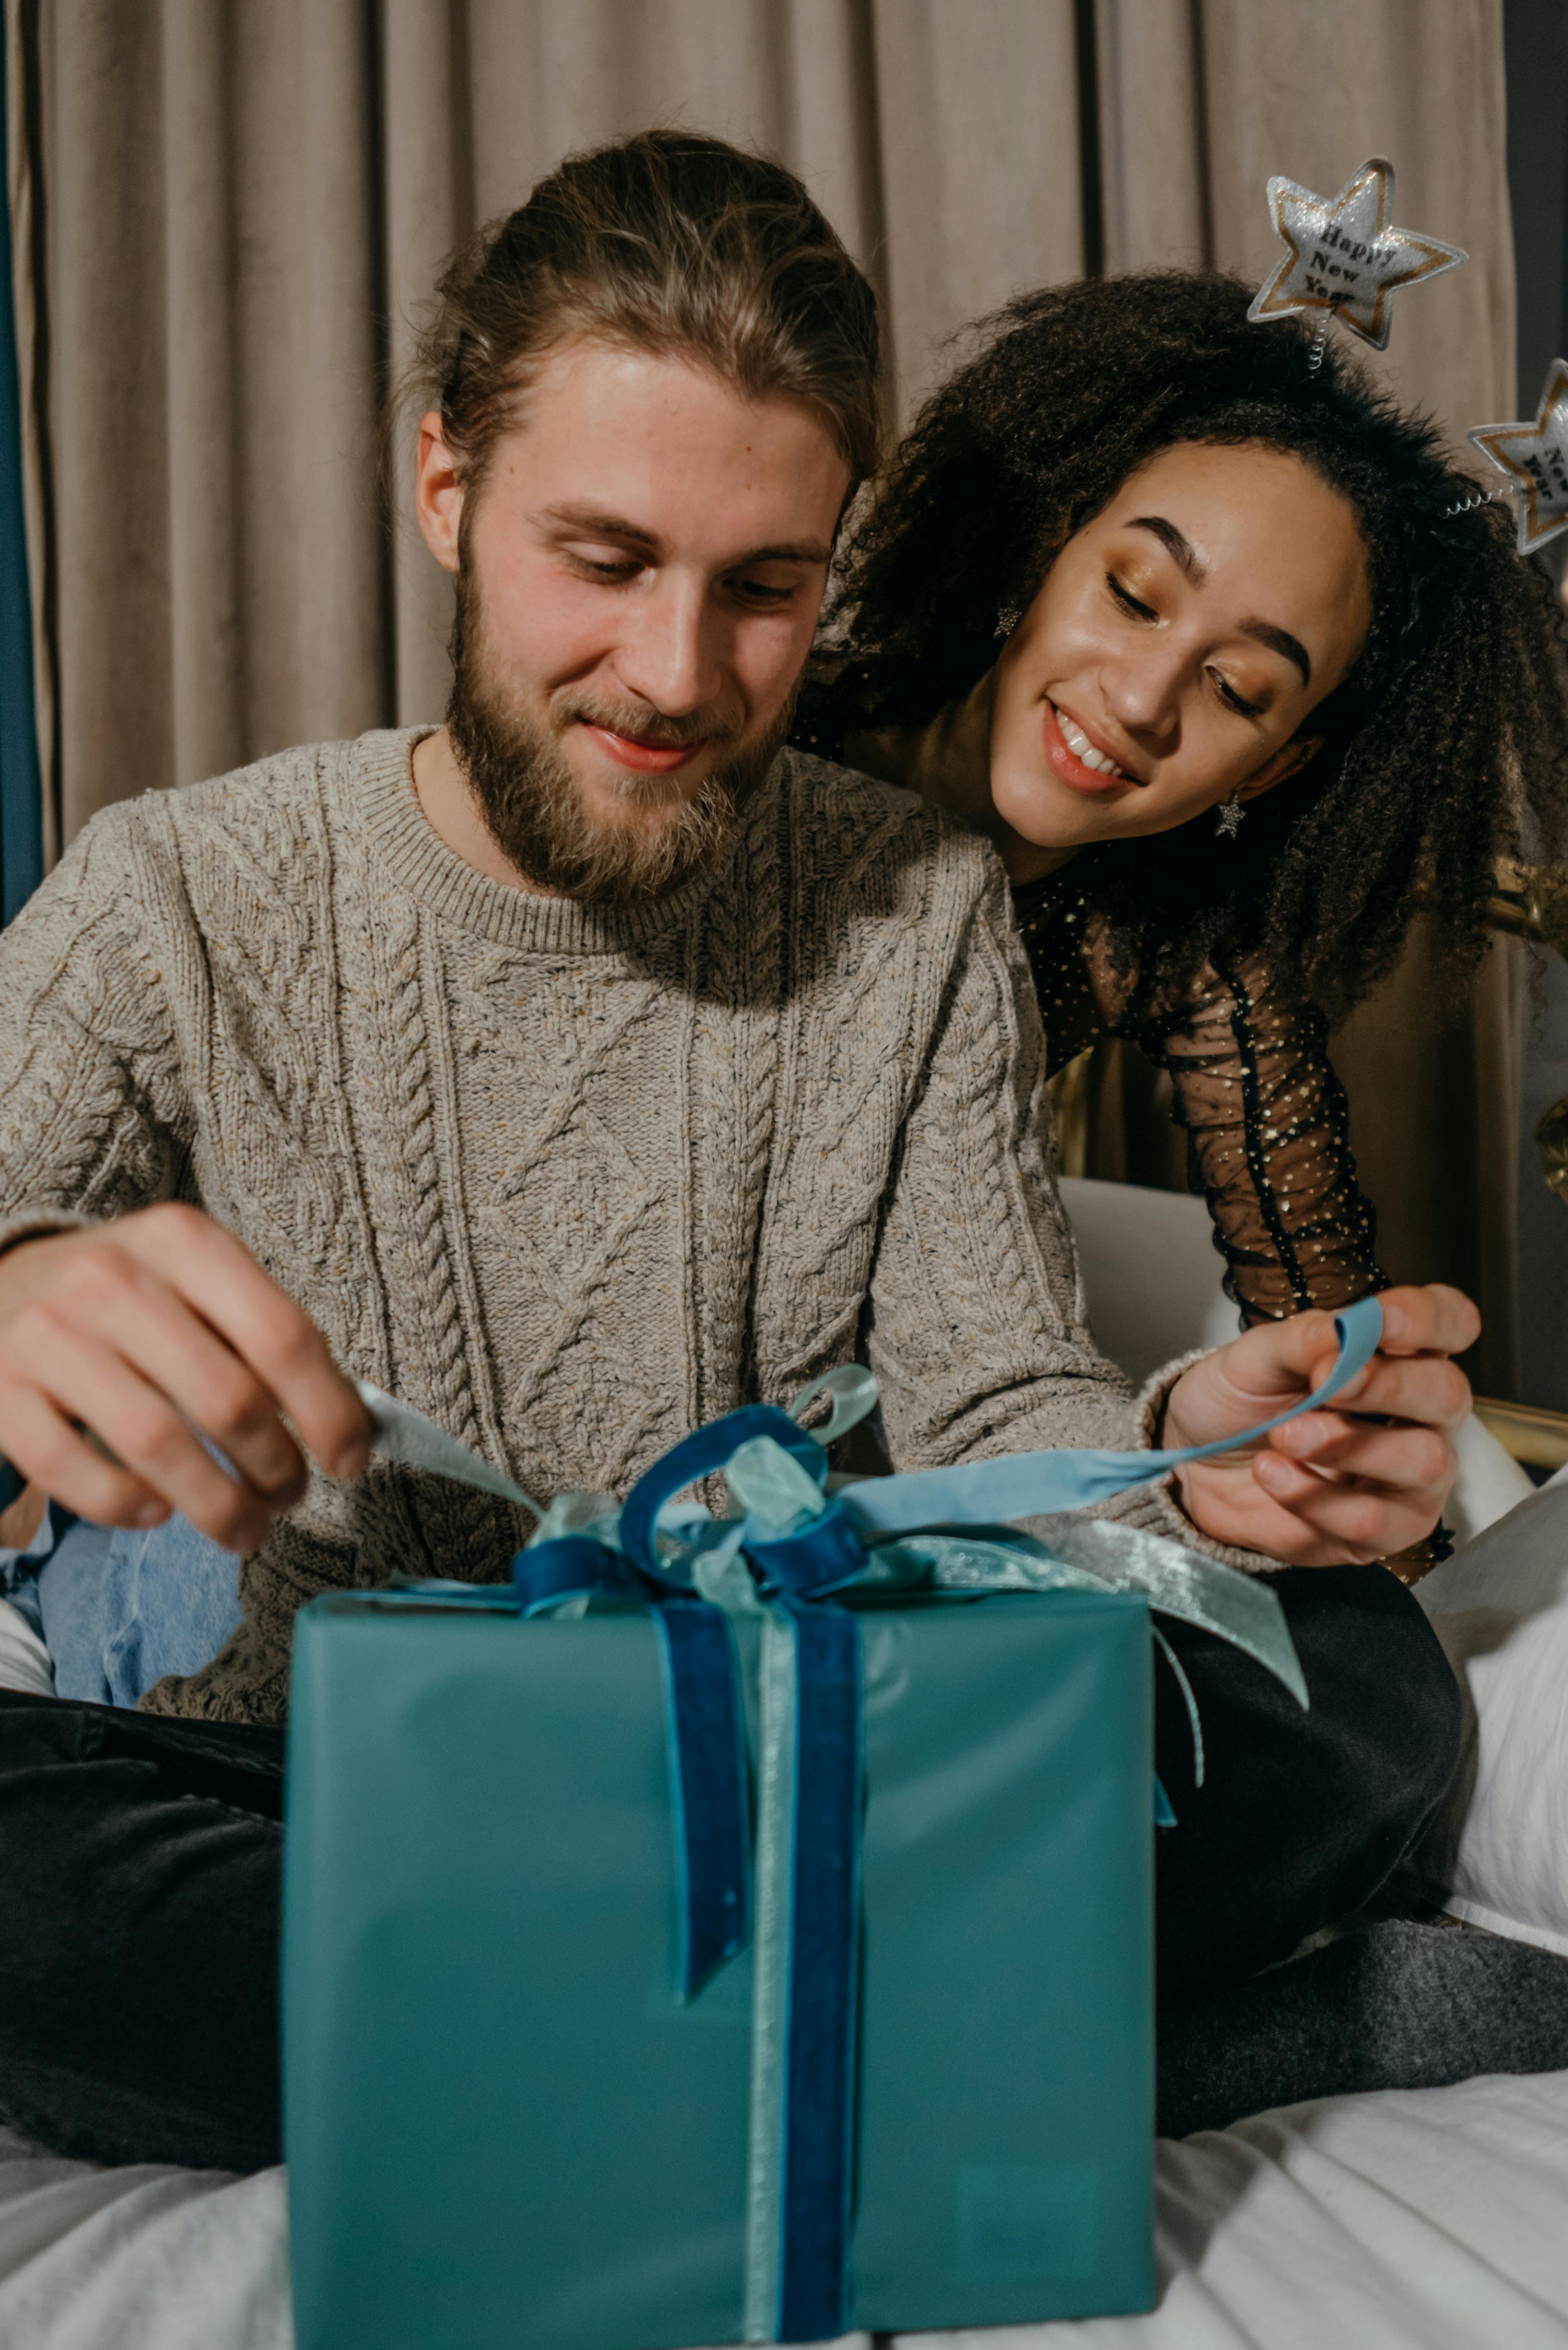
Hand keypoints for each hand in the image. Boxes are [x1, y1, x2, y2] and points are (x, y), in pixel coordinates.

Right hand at [0, 1205, 369, 1550]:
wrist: (0, 1281)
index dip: (329, 1412)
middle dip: (276, 1469)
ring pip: (157, 1444)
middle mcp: (113, 1279)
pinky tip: (157, 1513)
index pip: (282, 1336)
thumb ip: (264, 1336)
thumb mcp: (195, 1281)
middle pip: (227, 1398)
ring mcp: (49, 1335)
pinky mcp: (1, 1390)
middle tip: (290, 1497)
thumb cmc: (126, 1297)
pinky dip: (126, 1506)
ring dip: (217, 1505)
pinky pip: (71, 1470)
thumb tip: (347, 1424)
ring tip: (244, 1527)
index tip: (351, 1460)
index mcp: (182, 1242)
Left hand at [1160, 1285, 1477, 1565]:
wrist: (1196, 1466)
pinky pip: (1375, 1521)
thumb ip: (1305, 1341)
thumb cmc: (1241, 1402)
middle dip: (1388, 1386)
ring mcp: (1412, 1475)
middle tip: (1324, 1382)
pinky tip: (1272, 1475)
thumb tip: (1347, 1331)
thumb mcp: (1256, 1358)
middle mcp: (1421, 1414)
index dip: (1430, 1319)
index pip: (1450, 1323)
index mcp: (1398, 1353)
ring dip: (1349, 1445)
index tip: (1383, 1321)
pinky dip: (1317, 1498)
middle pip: (1448, 1393)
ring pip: (1424, 1462)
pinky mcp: (1386, 1530)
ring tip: (1283, 1437)